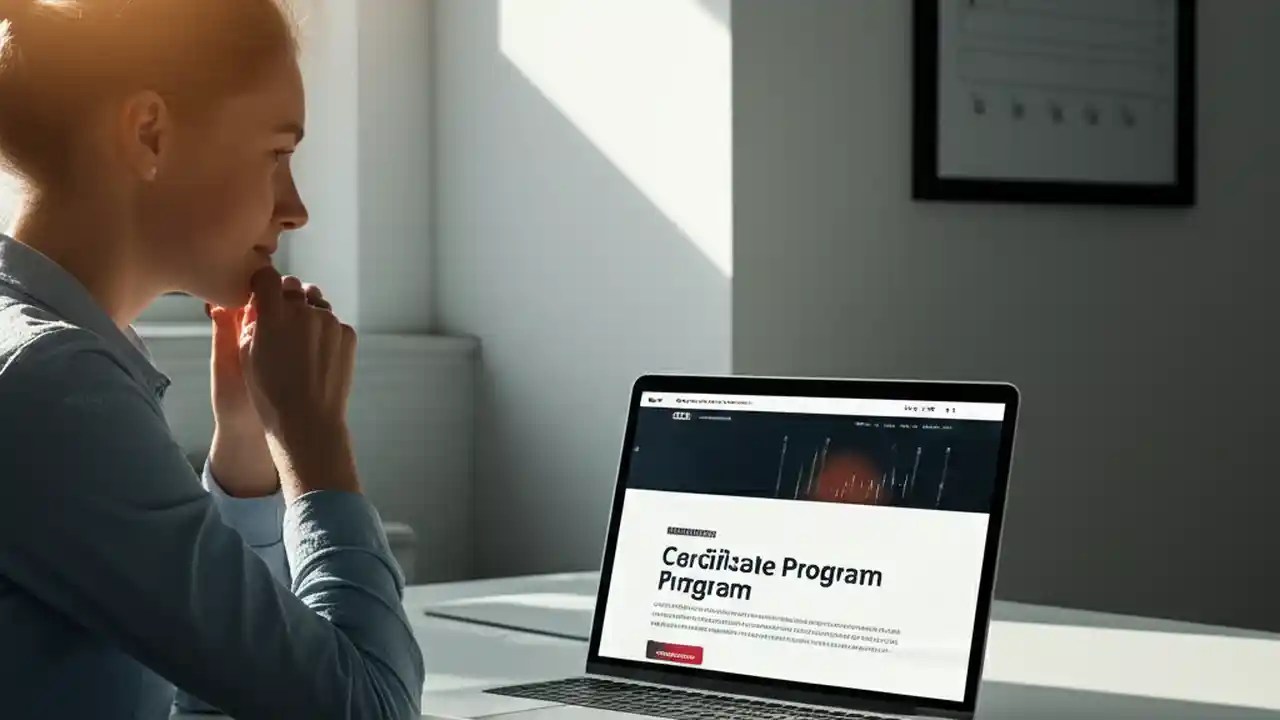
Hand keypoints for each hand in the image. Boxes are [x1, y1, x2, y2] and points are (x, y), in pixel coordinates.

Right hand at [208, 276, 334, 496]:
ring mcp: (329, 321)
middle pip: (293, 285)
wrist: (307, 420)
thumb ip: (249, 322)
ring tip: (300, 341)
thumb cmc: (269, 393)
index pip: (267, 276)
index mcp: (273, 315)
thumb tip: (255, 304)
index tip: (259, 292)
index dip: (261, 283)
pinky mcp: (347, 333)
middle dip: (284, 296)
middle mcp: (303, 311)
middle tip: (280, 317)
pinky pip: (333, 322)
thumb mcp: (246, 356)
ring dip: (307, 313)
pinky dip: (325, 332)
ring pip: (316, 303)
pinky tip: (317, 355)